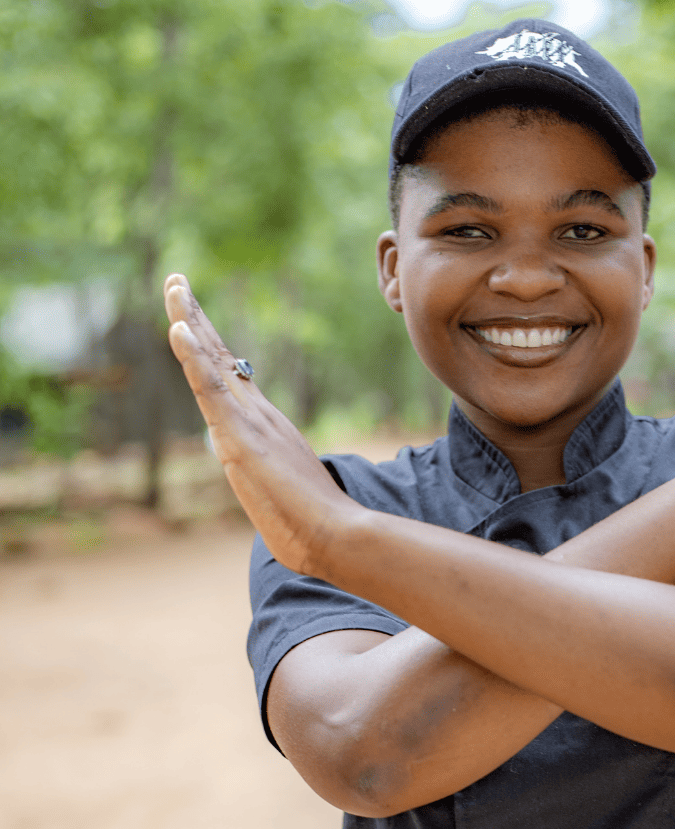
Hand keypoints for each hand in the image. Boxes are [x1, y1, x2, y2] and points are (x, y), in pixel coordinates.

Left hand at [163, 274, 353, 575]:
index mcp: (264, 427)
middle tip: (176, 280)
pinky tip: (178, 329)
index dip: (208, 345)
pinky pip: (212, 389)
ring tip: (173, 286)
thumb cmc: (315, 525)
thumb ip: (271, 480)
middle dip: (194, 317)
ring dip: (189, 321)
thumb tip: (268, 486)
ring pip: (213, 362)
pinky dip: (194, 357)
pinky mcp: (241, 437)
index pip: (229, 378)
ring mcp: (250, 423)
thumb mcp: (284, 494)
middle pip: (219, 357)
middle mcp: (258, 415)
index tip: (190, 317)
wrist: (334, 535)